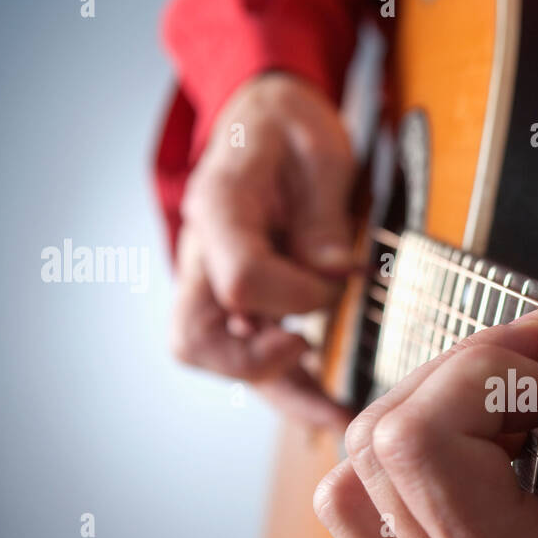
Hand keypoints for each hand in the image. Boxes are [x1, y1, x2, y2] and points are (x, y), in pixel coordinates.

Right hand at [171, 73, 354, 427]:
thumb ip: (322, 212)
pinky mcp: (239, 307)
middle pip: (196, 340)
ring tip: (341, 418)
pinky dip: (293, 388)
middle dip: (255, 363)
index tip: (338, 277)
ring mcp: (215, 287)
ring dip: (281, 392)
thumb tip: (336, 271)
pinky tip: (335, 412)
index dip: (295, 293)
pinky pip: (254, 362)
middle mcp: (203, 256)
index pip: (239, 280)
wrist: (265, 119)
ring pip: (222, 364)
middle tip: (310, 352)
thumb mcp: (316, 146)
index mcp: (217, 207)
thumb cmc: (289, 127)